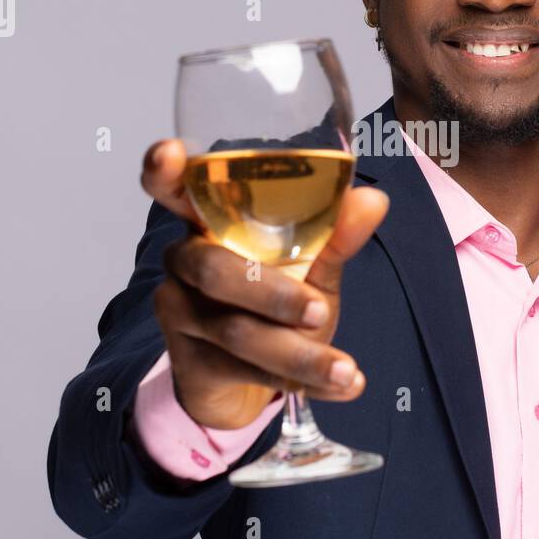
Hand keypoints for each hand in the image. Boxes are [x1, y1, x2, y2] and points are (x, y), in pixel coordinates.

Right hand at [141, 138, 389, 429]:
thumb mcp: (311, 268)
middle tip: (320, 311)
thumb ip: (336, 235)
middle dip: (271, 293)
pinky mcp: (188, 359)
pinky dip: (301, 380)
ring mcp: (180, 311)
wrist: (248, 381)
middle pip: (213, 269)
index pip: (173, 189)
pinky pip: (244, 370)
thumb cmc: (276, 306)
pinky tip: (341, 386)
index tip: (170, 153)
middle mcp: (185, 260)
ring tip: (347, 370)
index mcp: (210, 222)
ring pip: (235, 330)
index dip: (165, 171)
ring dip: (298, 352)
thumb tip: (373, 199)